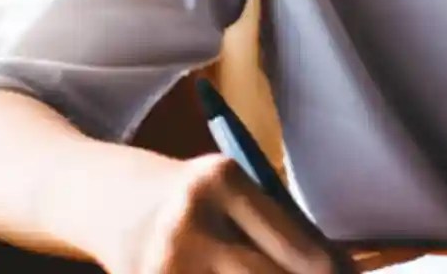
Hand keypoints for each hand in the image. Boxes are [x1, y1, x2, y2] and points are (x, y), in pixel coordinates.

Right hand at [106, 154, 352, 273]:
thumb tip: (344, 270)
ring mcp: (160, 267)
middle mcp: (188, 224)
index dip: (331, 272)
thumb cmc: (192, 197)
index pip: (295, 244)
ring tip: (265, 272)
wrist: (103, 198)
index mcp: (221, 181)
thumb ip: (280, 228)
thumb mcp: (233, 191)